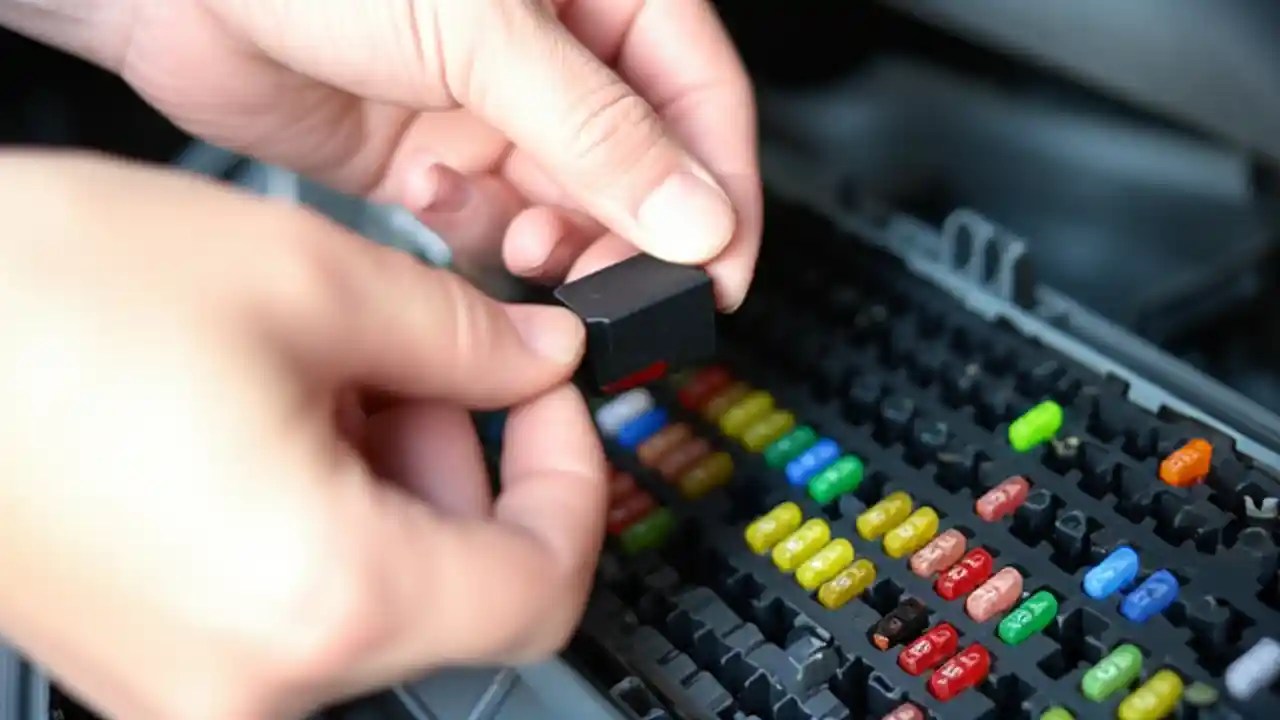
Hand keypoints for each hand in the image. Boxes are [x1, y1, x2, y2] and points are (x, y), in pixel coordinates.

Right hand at [0, 153, 606, 719]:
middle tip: (418, 358)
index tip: (553, 405)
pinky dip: (321, 505)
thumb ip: (464, 335)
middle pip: (458, 588)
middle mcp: (254, 676)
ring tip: (313, 366)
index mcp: (319, 597)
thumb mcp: (298, 277)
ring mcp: (193, 678)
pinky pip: (295, 591)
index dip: (574, 482)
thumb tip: (541, 361)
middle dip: (465, 461)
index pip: (543, 587)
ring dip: (388, 474)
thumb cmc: (24, 305)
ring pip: (377, 586)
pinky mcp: (151, 651)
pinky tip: (262, 408)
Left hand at [1, 0, 760, 306]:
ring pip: (567, 212)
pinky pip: (492, 228)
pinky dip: (477, 234)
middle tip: (605, 282)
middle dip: (626, 235)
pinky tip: (438, 199)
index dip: (720, 194)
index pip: (699, 105)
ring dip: (549, 242)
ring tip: (519, 240)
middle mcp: (558, 62)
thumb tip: (696, 220)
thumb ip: (599, 132)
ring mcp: (497, 116)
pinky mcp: (438, 165)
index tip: (717, 276)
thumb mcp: (485, 30)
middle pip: (640, 174)